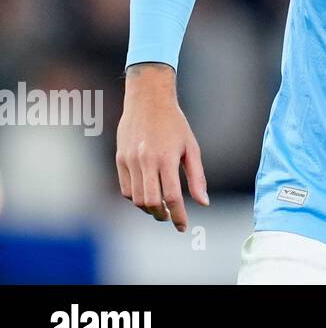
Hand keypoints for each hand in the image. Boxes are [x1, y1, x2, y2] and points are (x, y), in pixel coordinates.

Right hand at [116, 63, 209, 231]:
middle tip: (171, 217)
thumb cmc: (175, 124)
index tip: (183, 226)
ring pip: (136, 199)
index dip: (178, 215)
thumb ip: (197, 177)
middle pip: (151, 202)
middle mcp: (145, 161)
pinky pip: (125, 189)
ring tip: (160, 208)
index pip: (171, 196)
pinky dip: (136, 198)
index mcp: (166, 158)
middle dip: (162, 215)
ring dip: (149, 208)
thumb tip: (203, 202)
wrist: (148, 101)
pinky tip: (147, 194)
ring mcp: (130, 161)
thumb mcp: (191, 148)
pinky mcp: (120, 160)